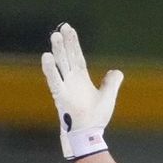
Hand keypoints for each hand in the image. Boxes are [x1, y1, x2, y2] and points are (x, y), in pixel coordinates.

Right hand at [40, 23, 123, 159]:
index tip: (68, 28)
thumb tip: (116, 71)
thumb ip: (111, 83)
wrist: (89, 135)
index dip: (73, 43)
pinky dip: (50, 70)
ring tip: (55, 36)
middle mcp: (71, 80)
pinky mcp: (61, 97)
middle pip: (67, 56)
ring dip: (57, 51)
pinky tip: (46, 57)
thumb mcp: (107, 97)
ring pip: (60, 65)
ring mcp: (65, 87)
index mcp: (81, 79)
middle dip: (65, 42)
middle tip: (62, 27)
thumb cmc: (96, 118)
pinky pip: (54, 81)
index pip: (77, 56)